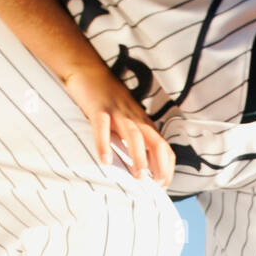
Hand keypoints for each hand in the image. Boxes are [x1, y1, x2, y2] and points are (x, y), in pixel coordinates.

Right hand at [62, 63, 174, 188]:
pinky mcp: (98, 108)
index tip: (163, 185)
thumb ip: (134, 138)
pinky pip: (103, 127)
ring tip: (139, 177)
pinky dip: (104, 144)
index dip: (167, 167)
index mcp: (143, 123)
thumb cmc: (107, 99)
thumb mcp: (126, 118)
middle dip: (160, 165)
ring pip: (134, 136)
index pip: (164, 147)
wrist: (88, 70)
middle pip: (155, 142)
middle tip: (157, 185)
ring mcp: (117, 113)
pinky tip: (105, 161)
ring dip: (139, 157)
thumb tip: (140, 165)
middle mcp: (134, 118)